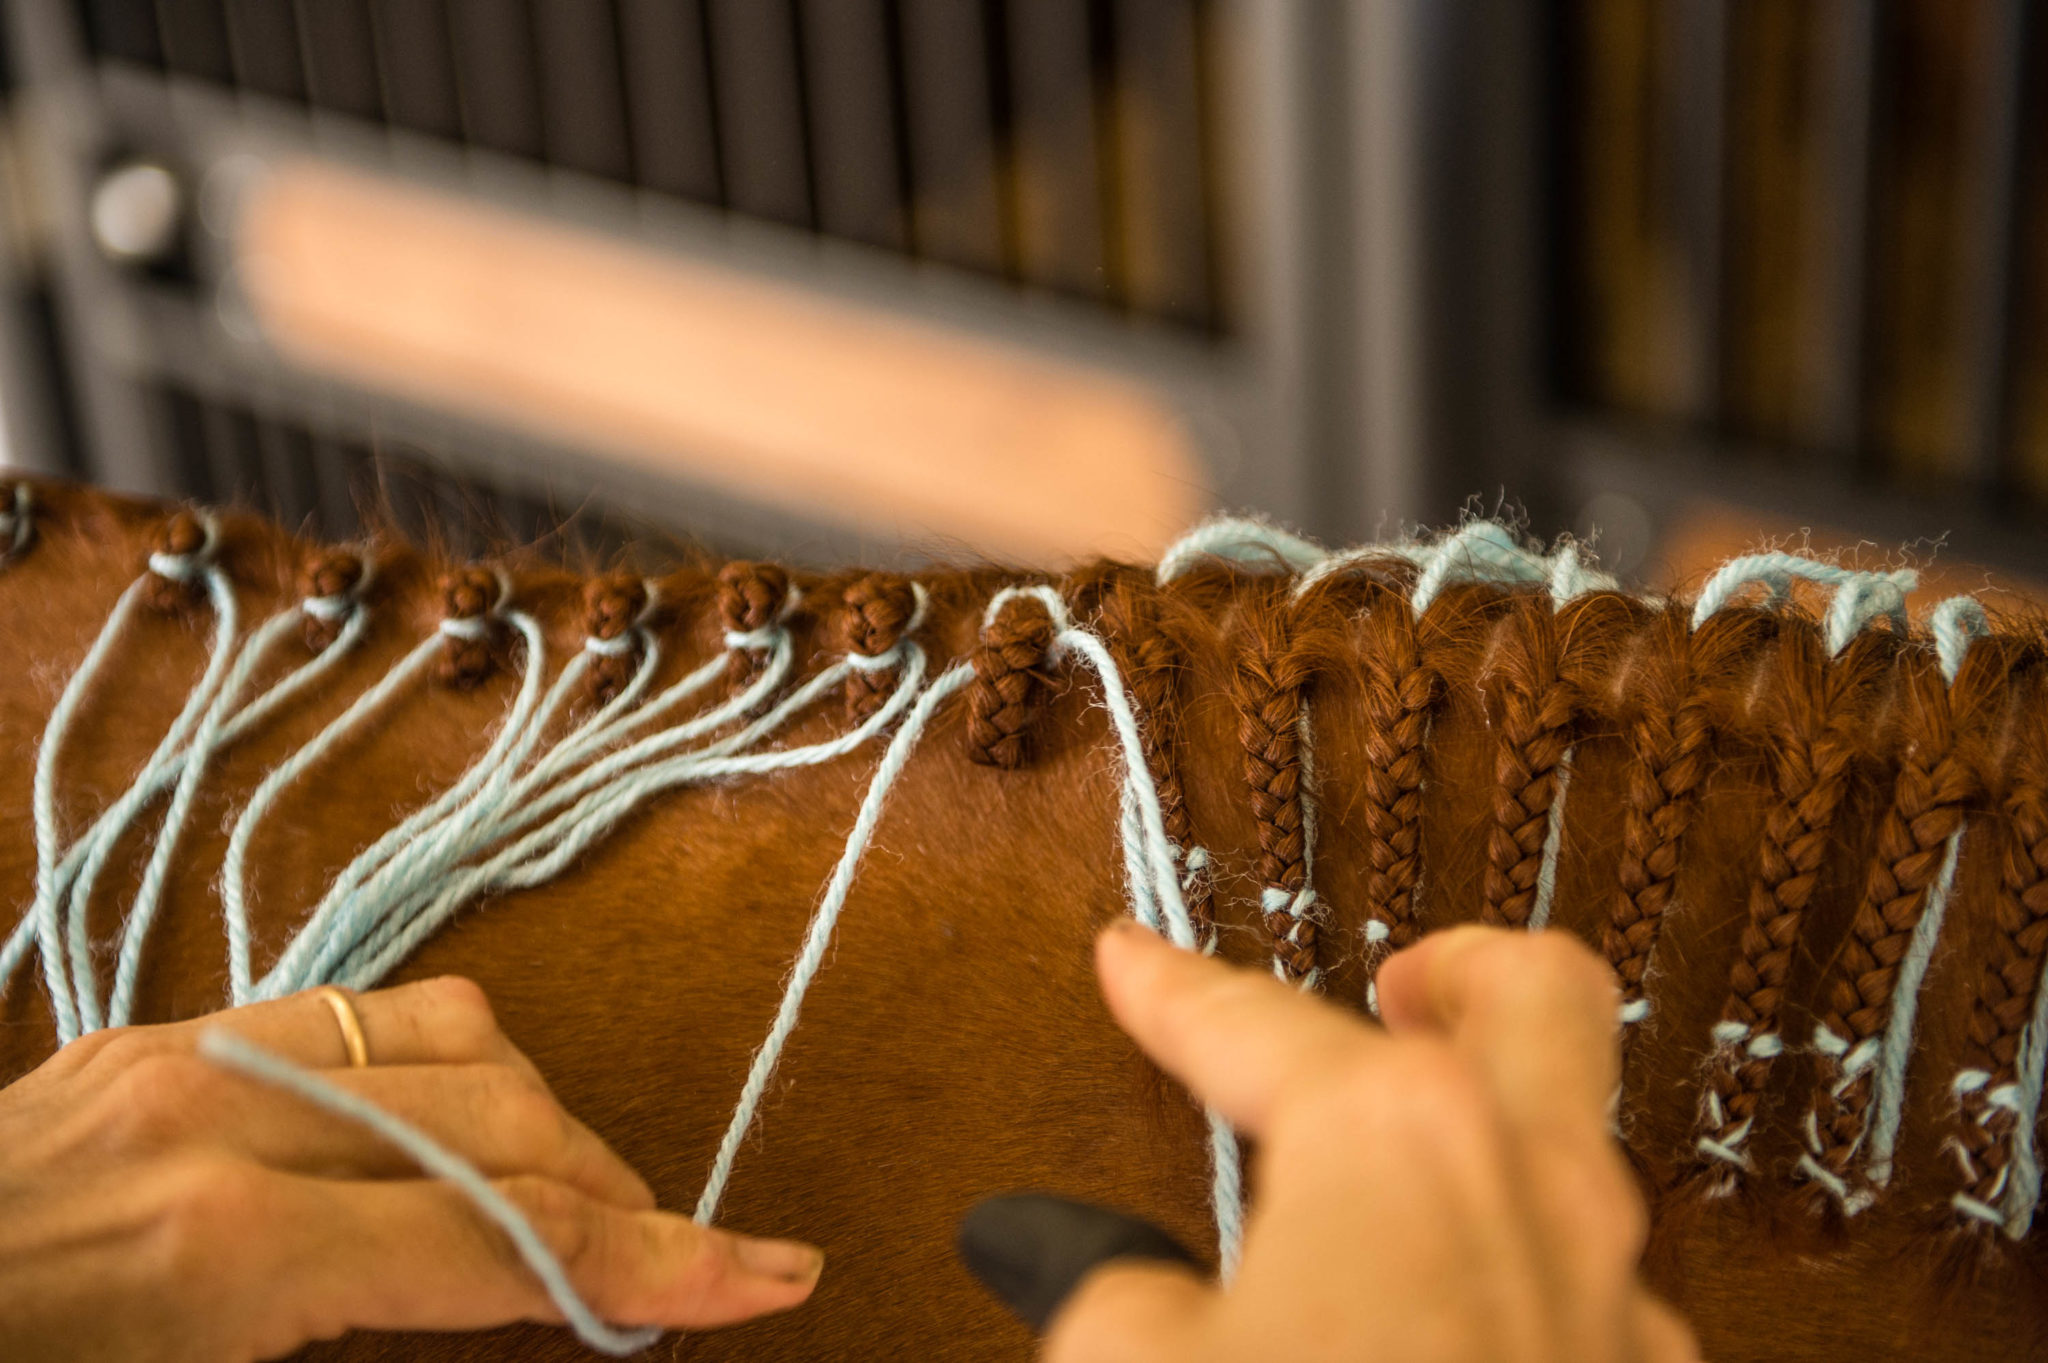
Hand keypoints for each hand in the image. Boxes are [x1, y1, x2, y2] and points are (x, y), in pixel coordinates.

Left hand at [0, 975, 820, 1361]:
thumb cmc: (32, 1360)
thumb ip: (372, 1329)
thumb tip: (516, 1308)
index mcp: (221, 1249)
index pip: (499, 1242)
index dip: (654, 1262)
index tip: (770, 1273)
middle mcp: (220, 1117)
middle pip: (502, 1117)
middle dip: (618, 1195)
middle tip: (680, 1270)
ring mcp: (184, 1057)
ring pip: (450, 1030)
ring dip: (546, 1115)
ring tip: (580, 1204)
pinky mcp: (153, 1038)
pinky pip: (358, 1016)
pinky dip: (452, 1074)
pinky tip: (460, 1139)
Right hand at [1049, 923, 1698, 1362]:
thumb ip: (1102, 1284)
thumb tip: (1071, 1252)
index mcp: (1402, 1139)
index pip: (1258, 1021)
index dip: (1174, 985)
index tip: (1134, 959)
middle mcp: (1540, 1195)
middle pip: (1535, 995)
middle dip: (1452, 966)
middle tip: (1387, 986)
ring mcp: (1619, 1307)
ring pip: (1576, 1149)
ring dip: (1488, 1130)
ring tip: (1385, 1177)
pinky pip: (1589, 1289)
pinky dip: (1506, 1269)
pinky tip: (1427, 1334)